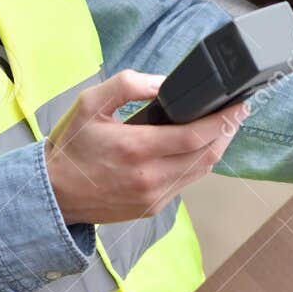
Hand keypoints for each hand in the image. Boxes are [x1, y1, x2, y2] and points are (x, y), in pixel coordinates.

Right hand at [44, 70, 250, 224]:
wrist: (53, 193)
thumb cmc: (71, 147)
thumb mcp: (90, 103)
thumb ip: (127, 85)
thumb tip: (163, 83)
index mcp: (136, 148)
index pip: (196, 135)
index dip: (224, 119)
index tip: (239, 104)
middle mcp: (149, 177)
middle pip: (207, 155)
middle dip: (228, 132)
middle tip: (237, 111)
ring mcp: (153, 197)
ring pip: (200, 172)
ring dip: (215, 148)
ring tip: (222, 126)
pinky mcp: (152, 208)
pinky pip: (184, 183)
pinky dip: (195, 164)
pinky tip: (195, 147)